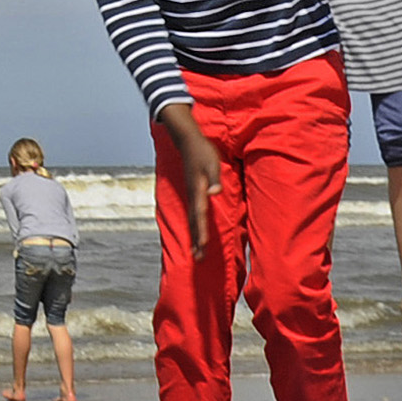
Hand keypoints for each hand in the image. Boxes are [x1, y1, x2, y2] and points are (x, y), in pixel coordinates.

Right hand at [156, 101, 221, 256]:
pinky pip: (193, 215)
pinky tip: (196, 235)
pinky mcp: (192, 193)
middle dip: (197, 241)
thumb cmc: (203, 152)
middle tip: (199, 259)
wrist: (186, 141)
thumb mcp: (212, 162)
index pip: (201, 214)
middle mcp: (192, 195)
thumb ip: (215, 178)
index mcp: (198, 189)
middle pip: (195, 222)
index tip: (203, 246)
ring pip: (192, 220)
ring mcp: (190, 195)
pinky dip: (194, 227)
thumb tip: (215, 193)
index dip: (202, 230)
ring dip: (195, 237)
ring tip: (197, 254)